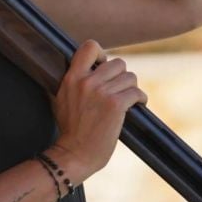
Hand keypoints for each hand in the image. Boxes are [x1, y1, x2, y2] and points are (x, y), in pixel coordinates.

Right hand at [50, 39, 147, 182]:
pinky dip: (140, 99)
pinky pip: (136, 92)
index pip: (90, 47)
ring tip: (128, 99)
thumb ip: (72, 81)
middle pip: (118, 63)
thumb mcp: (61, 98)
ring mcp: (102, 93)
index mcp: (72, 77)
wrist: (74, 153)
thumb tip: (83, 67)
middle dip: (121, 76)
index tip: (103, 66)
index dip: (102, 54)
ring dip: (131, 88)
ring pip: (130, 77)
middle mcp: (87, 81)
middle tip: (119, 90)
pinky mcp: (115, 105)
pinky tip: (138, 105)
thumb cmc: (69, 129)